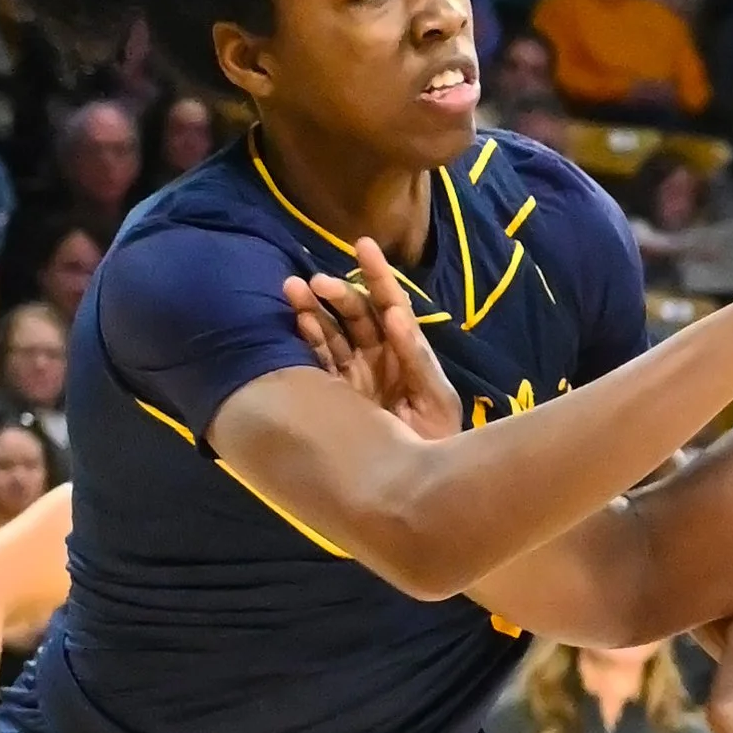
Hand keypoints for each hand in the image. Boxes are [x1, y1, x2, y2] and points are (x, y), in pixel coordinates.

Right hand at [281, 238, 462, 441]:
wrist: (423, 487)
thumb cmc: (439, 440)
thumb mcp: (435, 397)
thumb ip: (417, 356)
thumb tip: (397, 314)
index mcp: (406, 352)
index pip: (391, 305)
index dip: (378, 275)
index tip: (362, 245)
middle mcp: (379, 358)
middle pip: (356, 315)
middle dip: (338, 293)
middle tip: (318, 282)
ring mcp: (355, 375)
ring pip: (331, 333)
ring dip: (313, 309)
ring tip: (293, 290)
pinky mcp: (334, 395)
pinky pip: (318, 360)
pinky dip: (306, 339)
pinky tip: (297, 320)